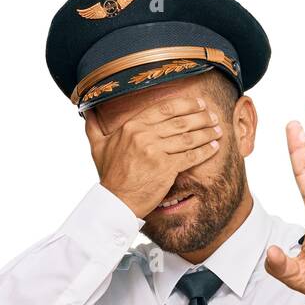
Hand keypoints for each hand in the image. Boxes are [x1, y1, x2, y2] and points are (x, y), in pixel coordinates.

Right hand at [84, 96, 222, 216]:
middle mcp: (144, 135)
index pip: (164, 109)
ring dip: (206, 132)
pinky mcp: (166, 168)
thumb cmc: (110, 174)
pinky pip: (191, 156)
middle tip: (213, 115)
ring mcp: (155, 151)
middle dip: (201, 117)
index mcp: (131, 126)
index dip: (185, 104)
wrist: (116, 201)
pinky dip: (205, 150)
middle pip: (180, 121)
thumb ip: (94, 126)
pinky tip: (215, 146)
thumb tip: (87, 110)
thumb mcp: (97, 146)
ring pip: (188, 137)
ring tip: (218, 129)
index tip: (198, 103)